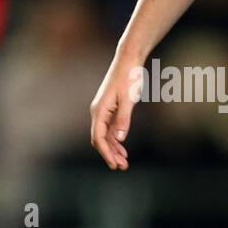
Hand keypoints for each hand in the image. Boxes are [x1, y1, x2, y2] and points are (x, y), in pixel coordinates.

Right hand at [90, 55, 142, 170]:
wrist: (129, 60)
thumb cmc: (129, 77)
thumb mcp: (129, 99)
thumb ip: (123, 119)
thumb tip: (119, 139)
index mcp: (99, 110)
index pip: (98, 137)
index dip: (106, 153)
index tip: (114, 165)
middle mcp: (98, 112)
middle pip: (100, 139)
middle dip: (110, 154)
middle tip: (122, 167)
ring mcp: (104, 111)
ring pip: (105, 136)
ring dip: (113, 149)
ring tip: (124, 162)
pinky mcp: (110, 108)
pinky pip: (110, 129)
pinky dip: (116, 140)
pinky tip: (122, 149)